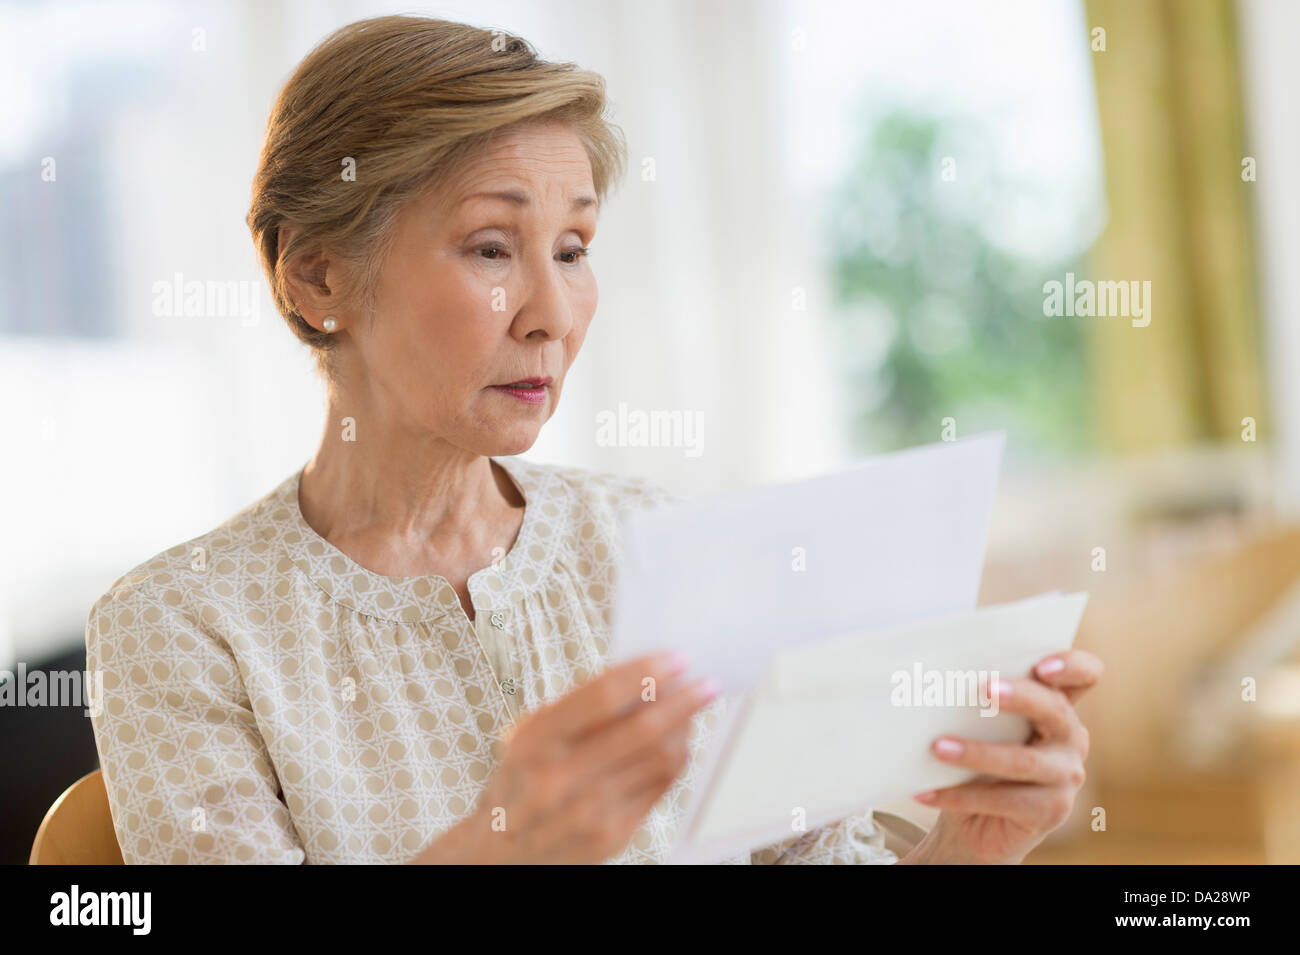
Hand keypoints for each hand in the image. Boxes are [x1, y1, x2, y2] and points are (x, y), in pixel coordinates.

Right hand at [412, 652, 718, 863]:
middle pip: (642, 730)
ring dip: (684, 729)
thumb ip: (580, 709)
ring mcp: (587, 812)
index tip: (676, 659)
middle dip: (683, 701)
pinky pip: (661, 787)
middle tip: (704, 684)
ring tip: (690, 711)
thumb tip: (646, 676)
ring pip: (660, 759)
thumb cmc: (523, 782)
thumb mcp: (531, 737)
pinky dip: (676, 759)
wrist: (500, 852)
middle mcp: (558, 779)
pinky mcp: (611, 836)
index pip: (601, 696)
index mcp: (533, 741)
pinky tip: (677, 743)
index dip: (645, 673)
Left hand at [900, 648, 1102, 863]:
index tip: (1042, 665)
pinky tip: (926, 792)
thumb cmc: (978, 762)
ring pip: (1023, 760)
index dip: (1072, 665)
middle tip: (984, 687)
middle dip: (1021, 696)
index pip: (1085, 675)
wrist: (978, 824)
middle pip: (1055, 710)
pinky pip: (1003, 800)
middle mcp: (1071, 738)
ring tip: (938, 747)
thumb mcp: (981, 728)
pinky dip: (959, 795)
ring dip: (976, 753)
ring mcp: (1066, 776)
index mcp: (1057, 706)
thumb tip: (930, 680)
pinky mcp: (1052, 810)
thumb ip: (975, 703)